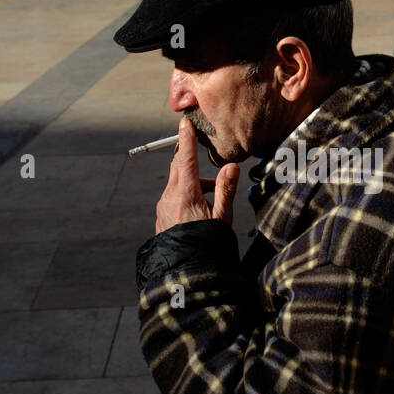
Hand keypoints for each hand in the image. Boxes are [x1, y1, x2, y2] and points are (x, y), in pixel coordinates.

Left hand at [155, 117, 240, 233]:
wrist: (184, 270)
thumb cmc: (206, 244)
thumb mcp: (221, 218)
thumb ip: (226, 190)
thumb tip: (231, 167)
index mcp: (186, 193)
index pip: (186, 159)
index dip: (186, 139)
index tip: (184, 123)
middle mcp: (170, 196)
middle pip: (179, 166)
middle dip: (189, 157)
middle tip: (196, 145)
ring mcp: (163, 206)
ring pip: (177, 183)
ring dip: (193, 182)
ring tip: (212, 200)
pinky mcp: (162, 215)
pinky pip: (173, 196)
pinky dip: (185, 194)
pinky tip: (199, 211)